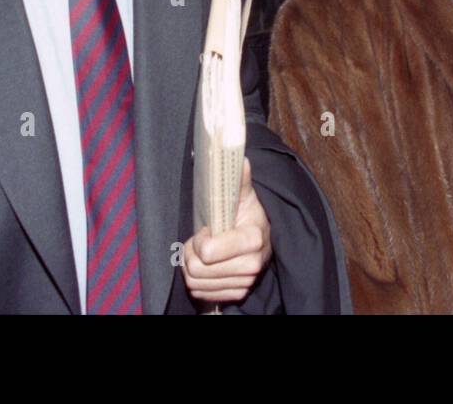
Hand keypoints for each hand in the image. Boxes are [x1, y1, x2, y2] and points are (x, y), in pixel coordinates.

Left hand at [182, 158, 271, 303]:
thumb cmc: (246, 213)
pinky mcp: (237, 294)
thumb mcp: (242, 194)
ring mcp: (245, 283)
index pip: (207, 251)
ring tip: (202, 253)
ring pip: (196, 283)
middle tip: (199, 241)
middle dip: (191, 253)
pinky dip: (198, 282)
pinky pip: (200, 293)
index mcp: (253, 239)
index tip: (207, 228)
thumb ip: (238, 179)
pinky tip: (207, 267)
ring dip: (192, 268)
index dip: (199, 239)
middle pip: (197, 269)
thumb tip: (239, 158)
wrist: (261, 237)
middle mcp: (252, 265)